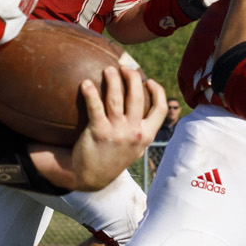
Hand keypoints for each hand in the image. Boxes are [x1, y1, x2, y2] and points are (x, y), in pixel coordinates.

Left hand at [29, 62, 163, 191]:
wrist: (90, 177)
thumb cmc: (111, 159)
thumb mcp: (134, 149)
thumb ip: (140, 132)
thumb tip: (144, 110)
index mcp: (146, 136)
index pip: (160, 110)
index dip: (158, 92)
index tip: (149, 81)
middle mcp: (134, 132)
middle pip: (137, 97)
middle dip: (133, 78)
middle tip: (124, 68)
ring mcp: (117, 132)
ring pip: (117, 98)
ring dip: (113, 79)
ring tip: (108, 69)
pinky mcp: (99, 132)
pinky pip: (95, 106)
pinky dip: (90, 92)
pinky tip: (85, 83)